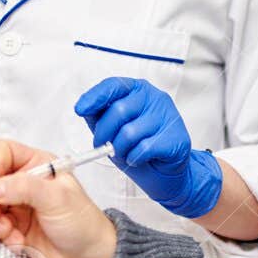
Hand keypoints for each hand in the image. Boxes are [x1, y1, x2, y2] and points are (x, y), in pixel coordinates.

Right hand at [0, 139, 116, 257]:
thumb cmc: (84, 223)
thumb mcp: (57, 198)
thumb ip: (25, 188)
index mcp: (38, 166)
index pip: (3, 153)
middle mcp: (24, 184)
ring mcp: (17, 207)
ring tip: (6, 229)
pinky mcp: (13, 228)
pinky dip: (0, 236)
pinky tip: (16, 241)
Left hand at [74, 77, 222, 217]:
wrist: (164, 173)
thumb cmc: (137, 147)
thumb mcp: (112, 128)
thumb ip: (99, 115)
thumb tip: (83, 108)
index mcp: (138, 90)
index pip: (114, 85)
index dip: (95, 97)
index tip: (80, 109)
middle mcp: (155, 98)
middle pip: (119, 110)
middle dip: (104, 133)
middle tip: (103, 146)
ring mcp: (168, 117)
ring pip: (130, 133)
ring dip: (120, 149)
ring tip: (125, 153)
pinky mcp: (176, 139)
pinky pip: (144, 149)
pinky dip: (134, 158)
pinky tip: (138, 159)